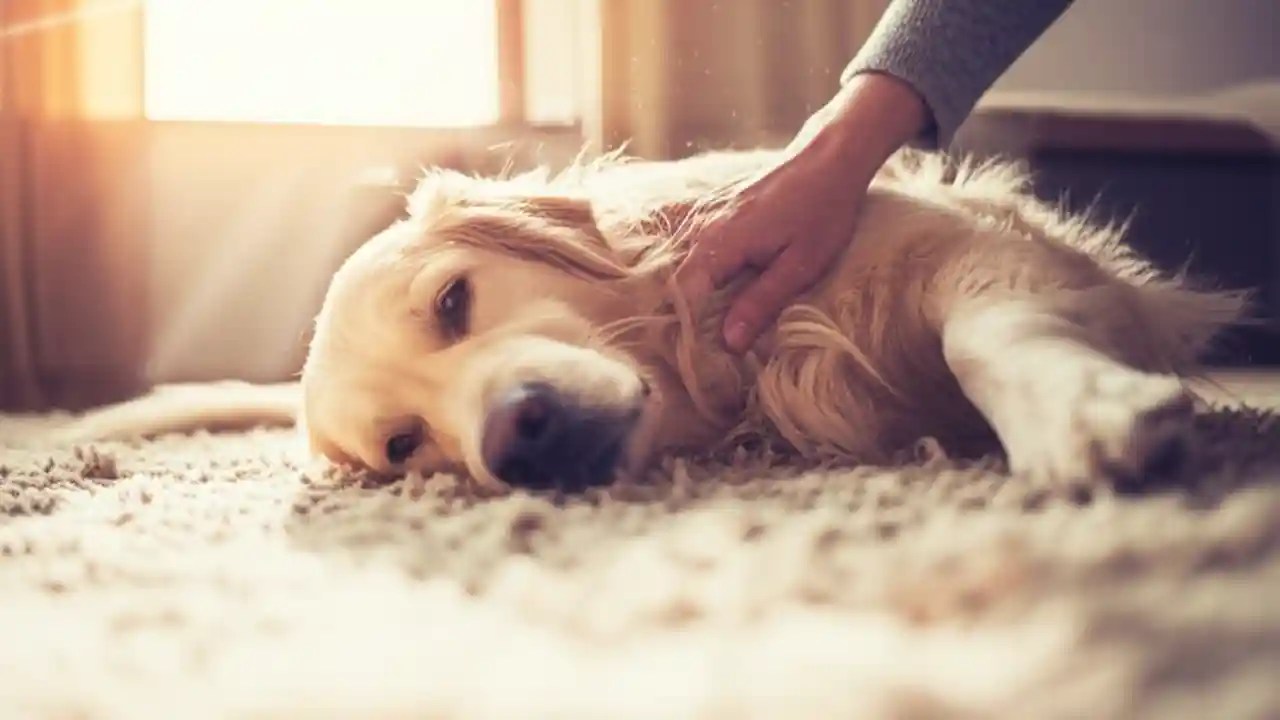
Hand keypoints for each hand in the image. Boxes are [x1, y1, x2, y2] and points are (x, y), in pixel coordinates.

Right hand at [674, 73, 927, 353]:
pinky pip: (697, 248)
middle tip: (718, 346)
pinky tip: (725, 288)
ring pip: (688, 265)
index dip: (691, 328)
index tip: (708, 356)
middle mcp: (704, 227)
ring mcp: (707, 215)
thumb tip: (729, 342)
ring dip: (700, 295)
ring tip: (721, 323)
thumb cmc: (822, 212)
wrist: (830, 159)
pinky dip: (705, 272)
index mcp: (721, 241)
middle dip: (694, 315)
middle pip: (682, 282)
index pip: (684, 293)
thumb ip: (761, 302)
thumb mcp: (800, 266)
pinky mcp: (716, 211)